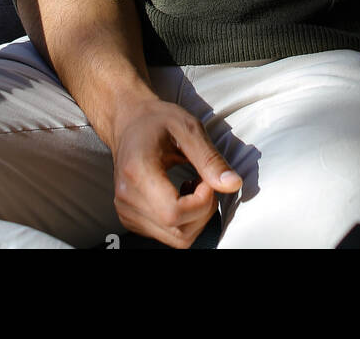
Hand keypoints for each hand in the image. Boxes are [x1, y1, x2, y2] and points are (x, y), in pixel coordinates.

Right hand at [110, 98, 241, 247]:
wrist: (128, 122)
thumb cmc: (158, 120)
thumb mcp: (188, 128)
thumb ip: (210, 159)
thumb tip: (233, 184)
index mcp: (138, 172)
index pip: (173, 213)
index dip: (201, 203)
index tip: (206, 179)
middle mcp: (127, 198)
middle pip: (178, 231)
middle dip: (204, 210)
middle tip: (204, 180)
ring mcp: (126, 211)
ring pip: (176, 238)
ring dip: (195, 217)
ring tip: (192, 186)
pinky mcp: (130, 219)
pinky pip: (167, 235)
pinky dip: (183, 221)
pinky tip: (180, 195)